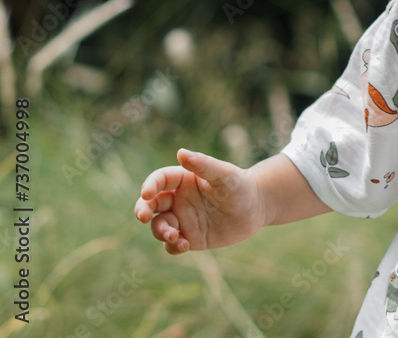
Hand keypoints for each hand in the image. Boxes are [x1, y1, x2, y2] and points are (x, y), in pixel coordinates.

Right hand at [134, 148, 265, 253]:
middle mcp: (178, 199)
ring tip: (175, 236)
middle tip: (143, 217)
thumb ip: (203, 164)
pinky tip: (185, 244)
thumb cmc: (240, 185)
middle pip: (150, 204)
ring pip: (159, 226)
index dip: (150, 185)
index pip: (159, 180)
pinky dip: (172, 246)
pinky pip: (171, 244)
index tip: (147, 193)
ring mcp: (182, 219)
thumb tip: (181, 152)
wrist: (256, 207)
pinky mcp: (189, 237)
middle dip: (142, 210)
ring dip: (161, 232)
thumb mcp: (224, 174)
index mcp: (183, 180)